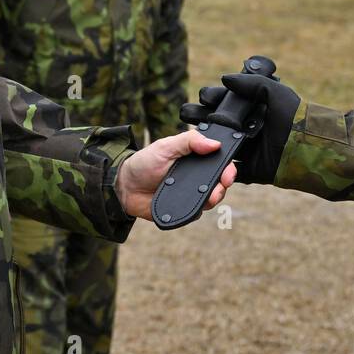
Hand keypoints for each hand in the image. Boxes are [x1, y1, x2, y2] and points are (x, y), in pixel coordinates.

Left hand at [116, 130, 236, 220]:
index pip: (219, 162)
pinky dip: (198, 210)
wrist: (125, 187)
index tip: (228, 174)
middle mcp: (196, 176)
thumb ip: (189, 141)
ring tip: (208, 198)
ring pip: (212, 198)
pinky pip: (198, 212)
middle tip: (220, 186)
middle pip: (220, 182)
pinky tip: (192, 207)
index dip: (228, 168)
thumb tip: (214, 143)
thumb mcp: (166, 146)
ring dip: (214, 199)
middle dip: (224, 185)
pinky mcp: (185, 208)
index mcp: (195, 158)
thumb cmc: (144, 163)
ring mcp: (191, 193)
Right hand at [180, 73, 300, 183]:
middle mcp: (246, 128)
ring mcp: (246, 150)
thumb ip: (251, 83)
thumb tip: (224, 78)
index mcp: (252, 110)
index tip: (204, 98)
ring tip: (190, 135)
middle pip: (215, 123)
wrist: (307, 149)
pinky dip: (216, 166)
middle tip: (187, 115)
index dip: (211, 98)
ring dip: (203, 141)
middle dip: (199, 118)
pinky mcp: (249, 170)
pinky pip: (228, 169)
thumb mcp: (276, 93)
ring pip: (217, 145)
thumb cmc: (294, 118)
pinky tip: (202, 157)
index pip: (225, 102)